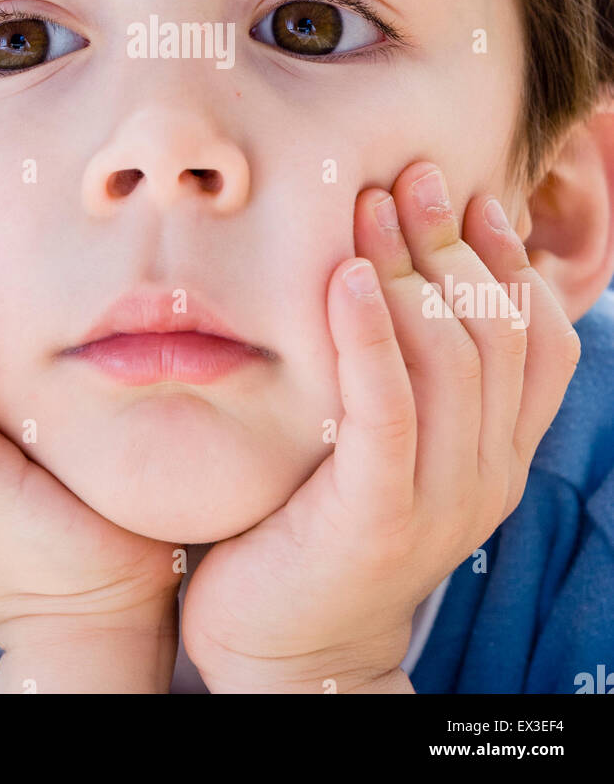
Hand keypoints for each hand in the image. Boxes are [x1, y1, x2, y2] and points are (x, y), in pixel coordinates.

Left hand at [180, 160, 580, 692]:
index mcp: (496, 452)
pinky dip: (371, 336)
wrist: (282, 646)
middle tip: (411, 177)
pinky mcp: (380, 518)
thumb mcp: (378, 441)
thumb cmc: (315, 522)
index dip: (512, 262)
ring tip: (369, 205)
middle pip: (491, 332)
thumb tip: (389, 267)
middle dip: (453, 242)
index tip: (474, 197)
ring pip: (449, 359)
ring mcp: (442, 500)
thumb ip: (403, 374)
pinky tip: (344, 277)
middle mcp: (486, 473)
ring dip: (408, 269)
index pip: (539, 342)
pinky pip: (390, 410)